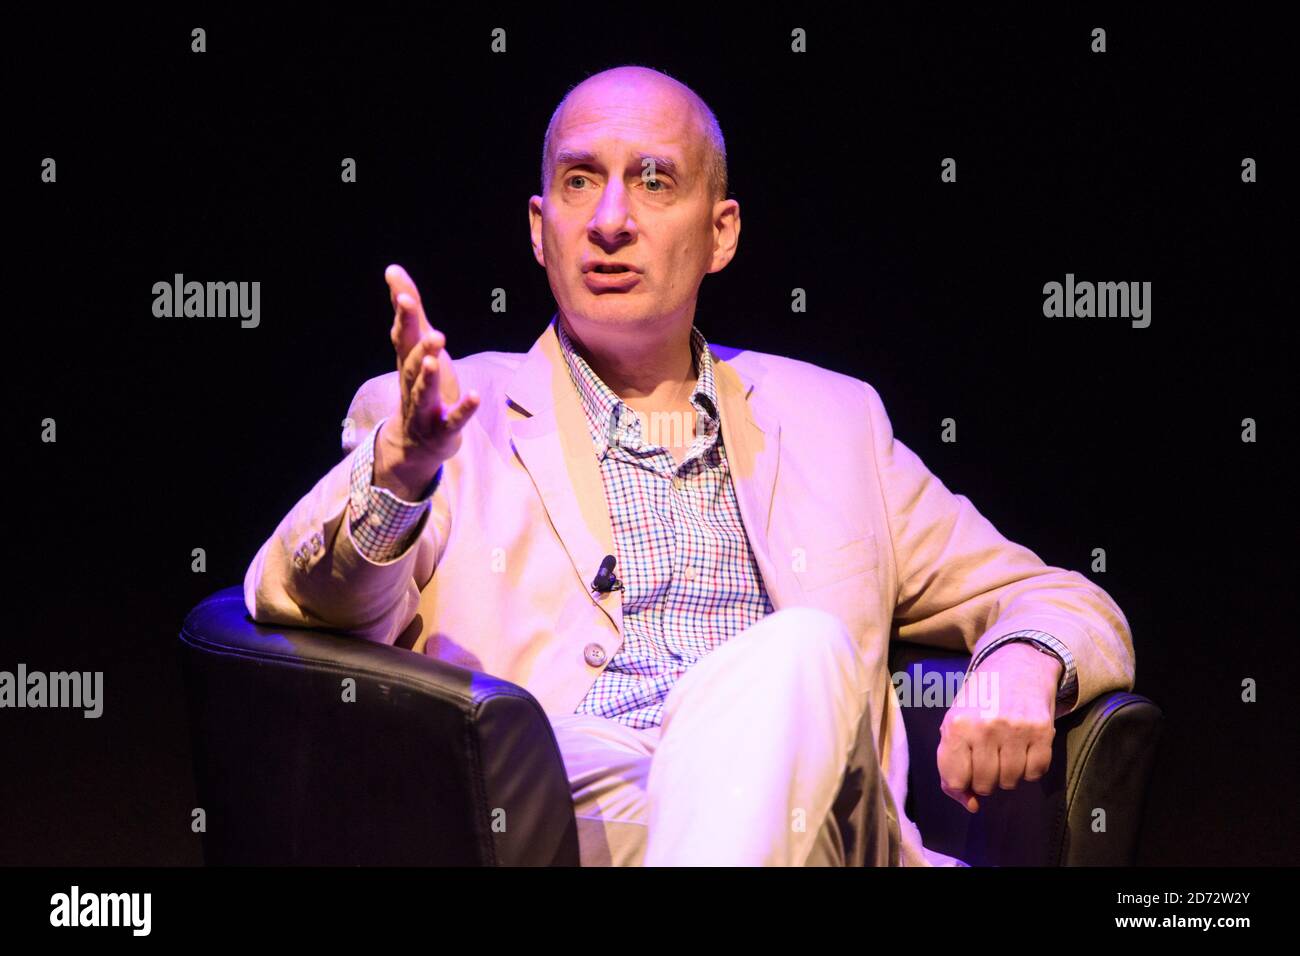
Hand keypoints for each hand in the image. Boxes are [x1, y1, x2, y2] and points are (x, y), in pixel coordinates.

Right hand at [373, 264, 479, 498]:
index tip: (405, 296)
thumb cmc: (421, 386)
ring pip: (423, 394)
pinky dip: (463, 410)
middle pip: (412, 365)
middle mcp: (412, 384)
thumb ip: (411, 312)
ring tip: (436, 361)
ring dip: (429, 378)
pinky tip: (473, 396)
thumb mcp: (416, 348)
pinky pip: (453, 421)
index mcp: (407, 362)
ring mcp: (425, 410)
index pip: (403, 337)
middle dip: (421, 349)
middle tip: (435, 333)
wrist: (415, 444)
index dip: (404, 318)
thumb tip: (392, 270)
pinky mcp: (442, 430)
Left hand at [936, 642, 1060, 812]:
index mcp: (956, 725)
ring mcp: (1016, 730)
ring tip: (1004, 751)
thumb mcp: (954, 723)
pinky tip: (1023, 749)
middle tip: (987, 757)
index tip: (966, 774)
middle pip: (985, 785)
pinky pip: (1036, 773)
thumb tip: (971, 805)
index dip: (960, 785)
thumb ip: (952, 764)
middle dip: (984, 778)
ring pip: (1010, 782)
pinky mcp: (1043, 731)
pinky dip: (1030, 768)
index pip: (955, 780)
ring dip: (1007, 774)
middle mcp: (985, 727)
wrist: (1016, 666)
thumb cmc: (980, 700)